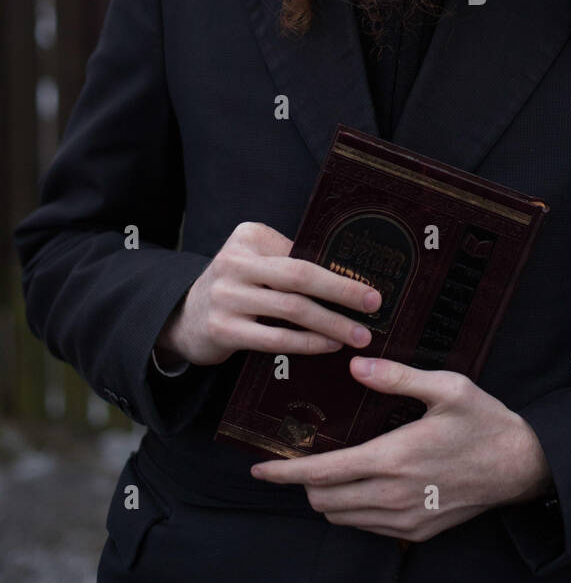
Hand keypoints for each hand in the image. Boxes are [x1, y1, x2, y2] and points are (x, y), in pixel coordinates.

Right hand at [154, 221, 381, 365]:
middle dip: (342, 291)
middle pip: (300, 275)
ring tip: (358, 335)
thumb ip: (290, 263)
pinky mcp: (222, 329)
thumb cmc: (238, 288)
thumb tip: (349, 277)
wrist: (184, 318)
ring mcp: (226, 296)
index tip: (369, 283)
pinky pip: (276, 338)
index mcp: (249, 236)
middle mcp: (235, 261)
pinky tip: (329, 346)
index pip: (303, 252)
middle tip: (373, 303)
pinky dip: (308, 343)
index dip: (339, 270)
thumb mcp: (257, 263)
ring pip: (292, 309)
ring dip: (332, 323)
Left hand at [249, 357, 553, 541]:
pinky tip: (363, 486)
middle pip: (324, 501)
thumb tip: (356, 365)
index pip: (322, 473)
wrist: (521, 466)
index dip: (284, 473)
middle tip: (300, 459)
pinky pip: (368, 528)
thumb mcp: (447, 387)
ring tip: (329, 470)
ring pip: (343, 518)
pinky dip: (354, 511)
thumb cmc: (483, 422)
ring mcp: (405, 518)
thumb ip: (397, 377)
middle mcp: (393, 495)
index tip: (258, 470)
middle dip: (304, 482)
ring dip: (328, 498)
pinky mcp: (417, 531)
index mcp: (393, 458)